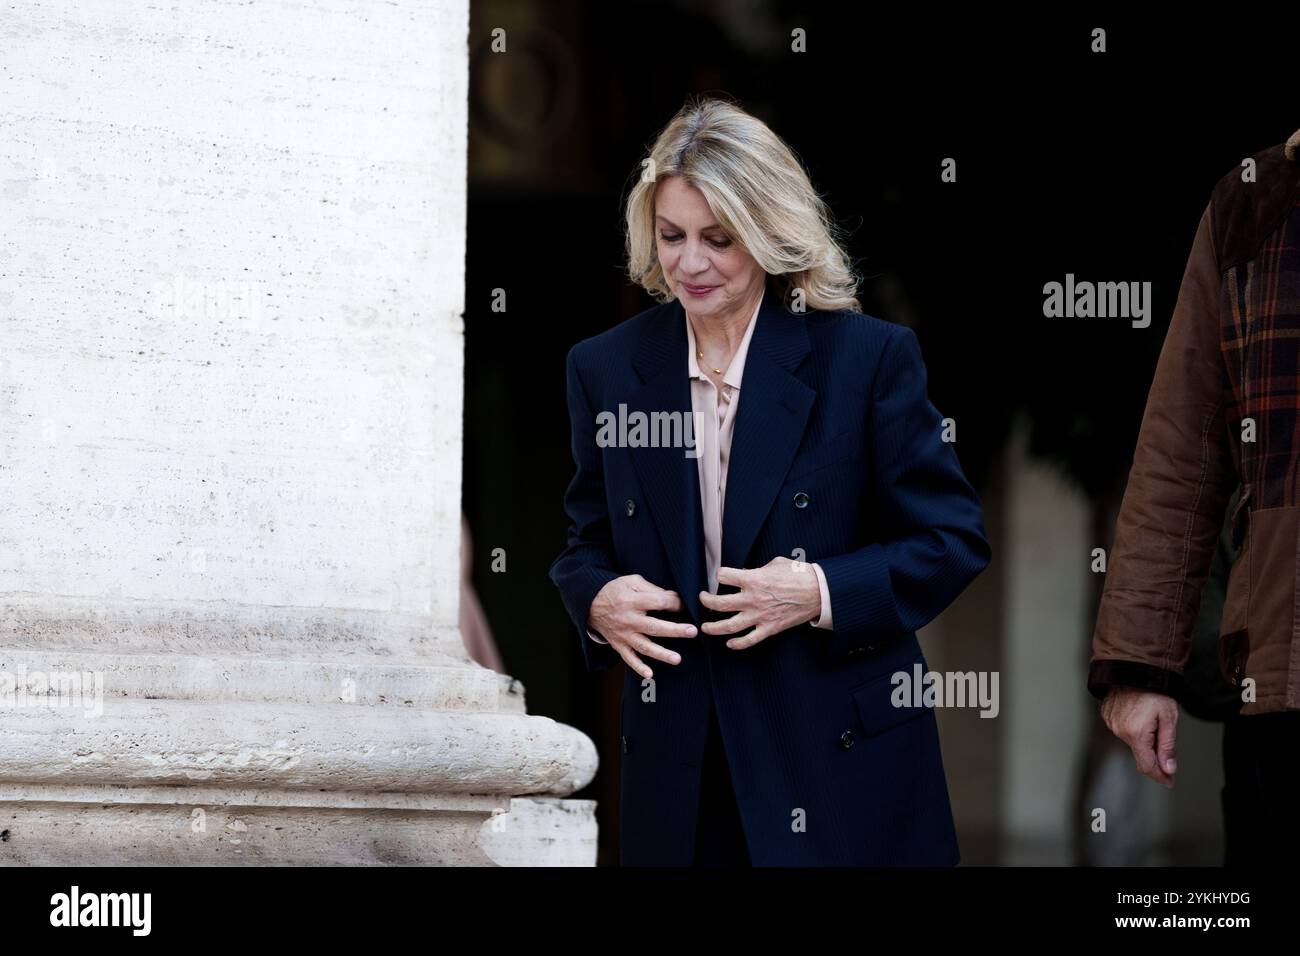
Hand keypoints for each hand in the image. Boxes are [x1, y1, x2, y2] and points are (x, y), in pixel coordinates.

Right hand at [588, 574, 697, 679]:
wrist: (590, 604)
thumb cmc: (615, 590)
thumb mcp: (632, 581)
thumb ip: (652, 589)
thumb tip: (674, 598)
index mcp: (632, 600)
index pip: (658, 602)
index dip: (674, 603)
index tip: (683, 606)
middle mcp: (628, 619)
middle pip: (654, 626)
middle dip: (674, 630)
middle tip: (692, 631)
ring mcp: (623, 634)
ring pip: (644, 646)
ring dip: (661, 653)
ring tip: (677, 659)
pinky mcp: (618, 644)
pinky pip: (628, 658)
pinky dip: (638, 667)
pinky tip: (650, 674)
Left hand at [698, 557, 821, 649]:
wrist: (819, 591)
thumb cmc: (799, 574)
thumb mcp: (775, 564)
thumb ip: (757, 570)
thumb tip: (747, 573)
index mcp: (753, 579)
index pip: (724, 576)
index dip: (719, 574)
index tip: (720, 576)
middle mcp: (752, 599)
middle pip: (719, 603)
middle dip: (706, 601)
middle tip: (703, 599)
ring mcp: (760, 616)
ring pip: (729, 625)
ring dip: (713, 627)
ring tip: (705, 627)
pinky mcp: (770, 628)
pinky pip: (749, 640)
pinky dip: (737, 644)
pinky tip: (729, 643)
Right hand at [1099, 687, 1178, 787]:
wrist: (1133, 667)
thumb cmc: (1155, 691)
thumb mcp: (1169, 718)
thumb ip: (1168, 746)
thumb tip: (1169, 769)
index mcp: (1136, 734)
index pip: (1147, 766)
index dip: (1160, 776)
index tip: (1170, 782)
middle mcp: (1119, 731)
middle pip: (1140, 753)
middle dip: (1154, 752)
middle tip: (1166, 738)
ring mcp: (1110, 722)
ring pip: (1131, 740)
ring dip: (1143, 738)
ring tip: (1152, 720)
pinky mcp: (1106, 714)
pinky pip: (1122, 728)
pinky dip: (1133, 727)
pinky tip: (1140, 714)